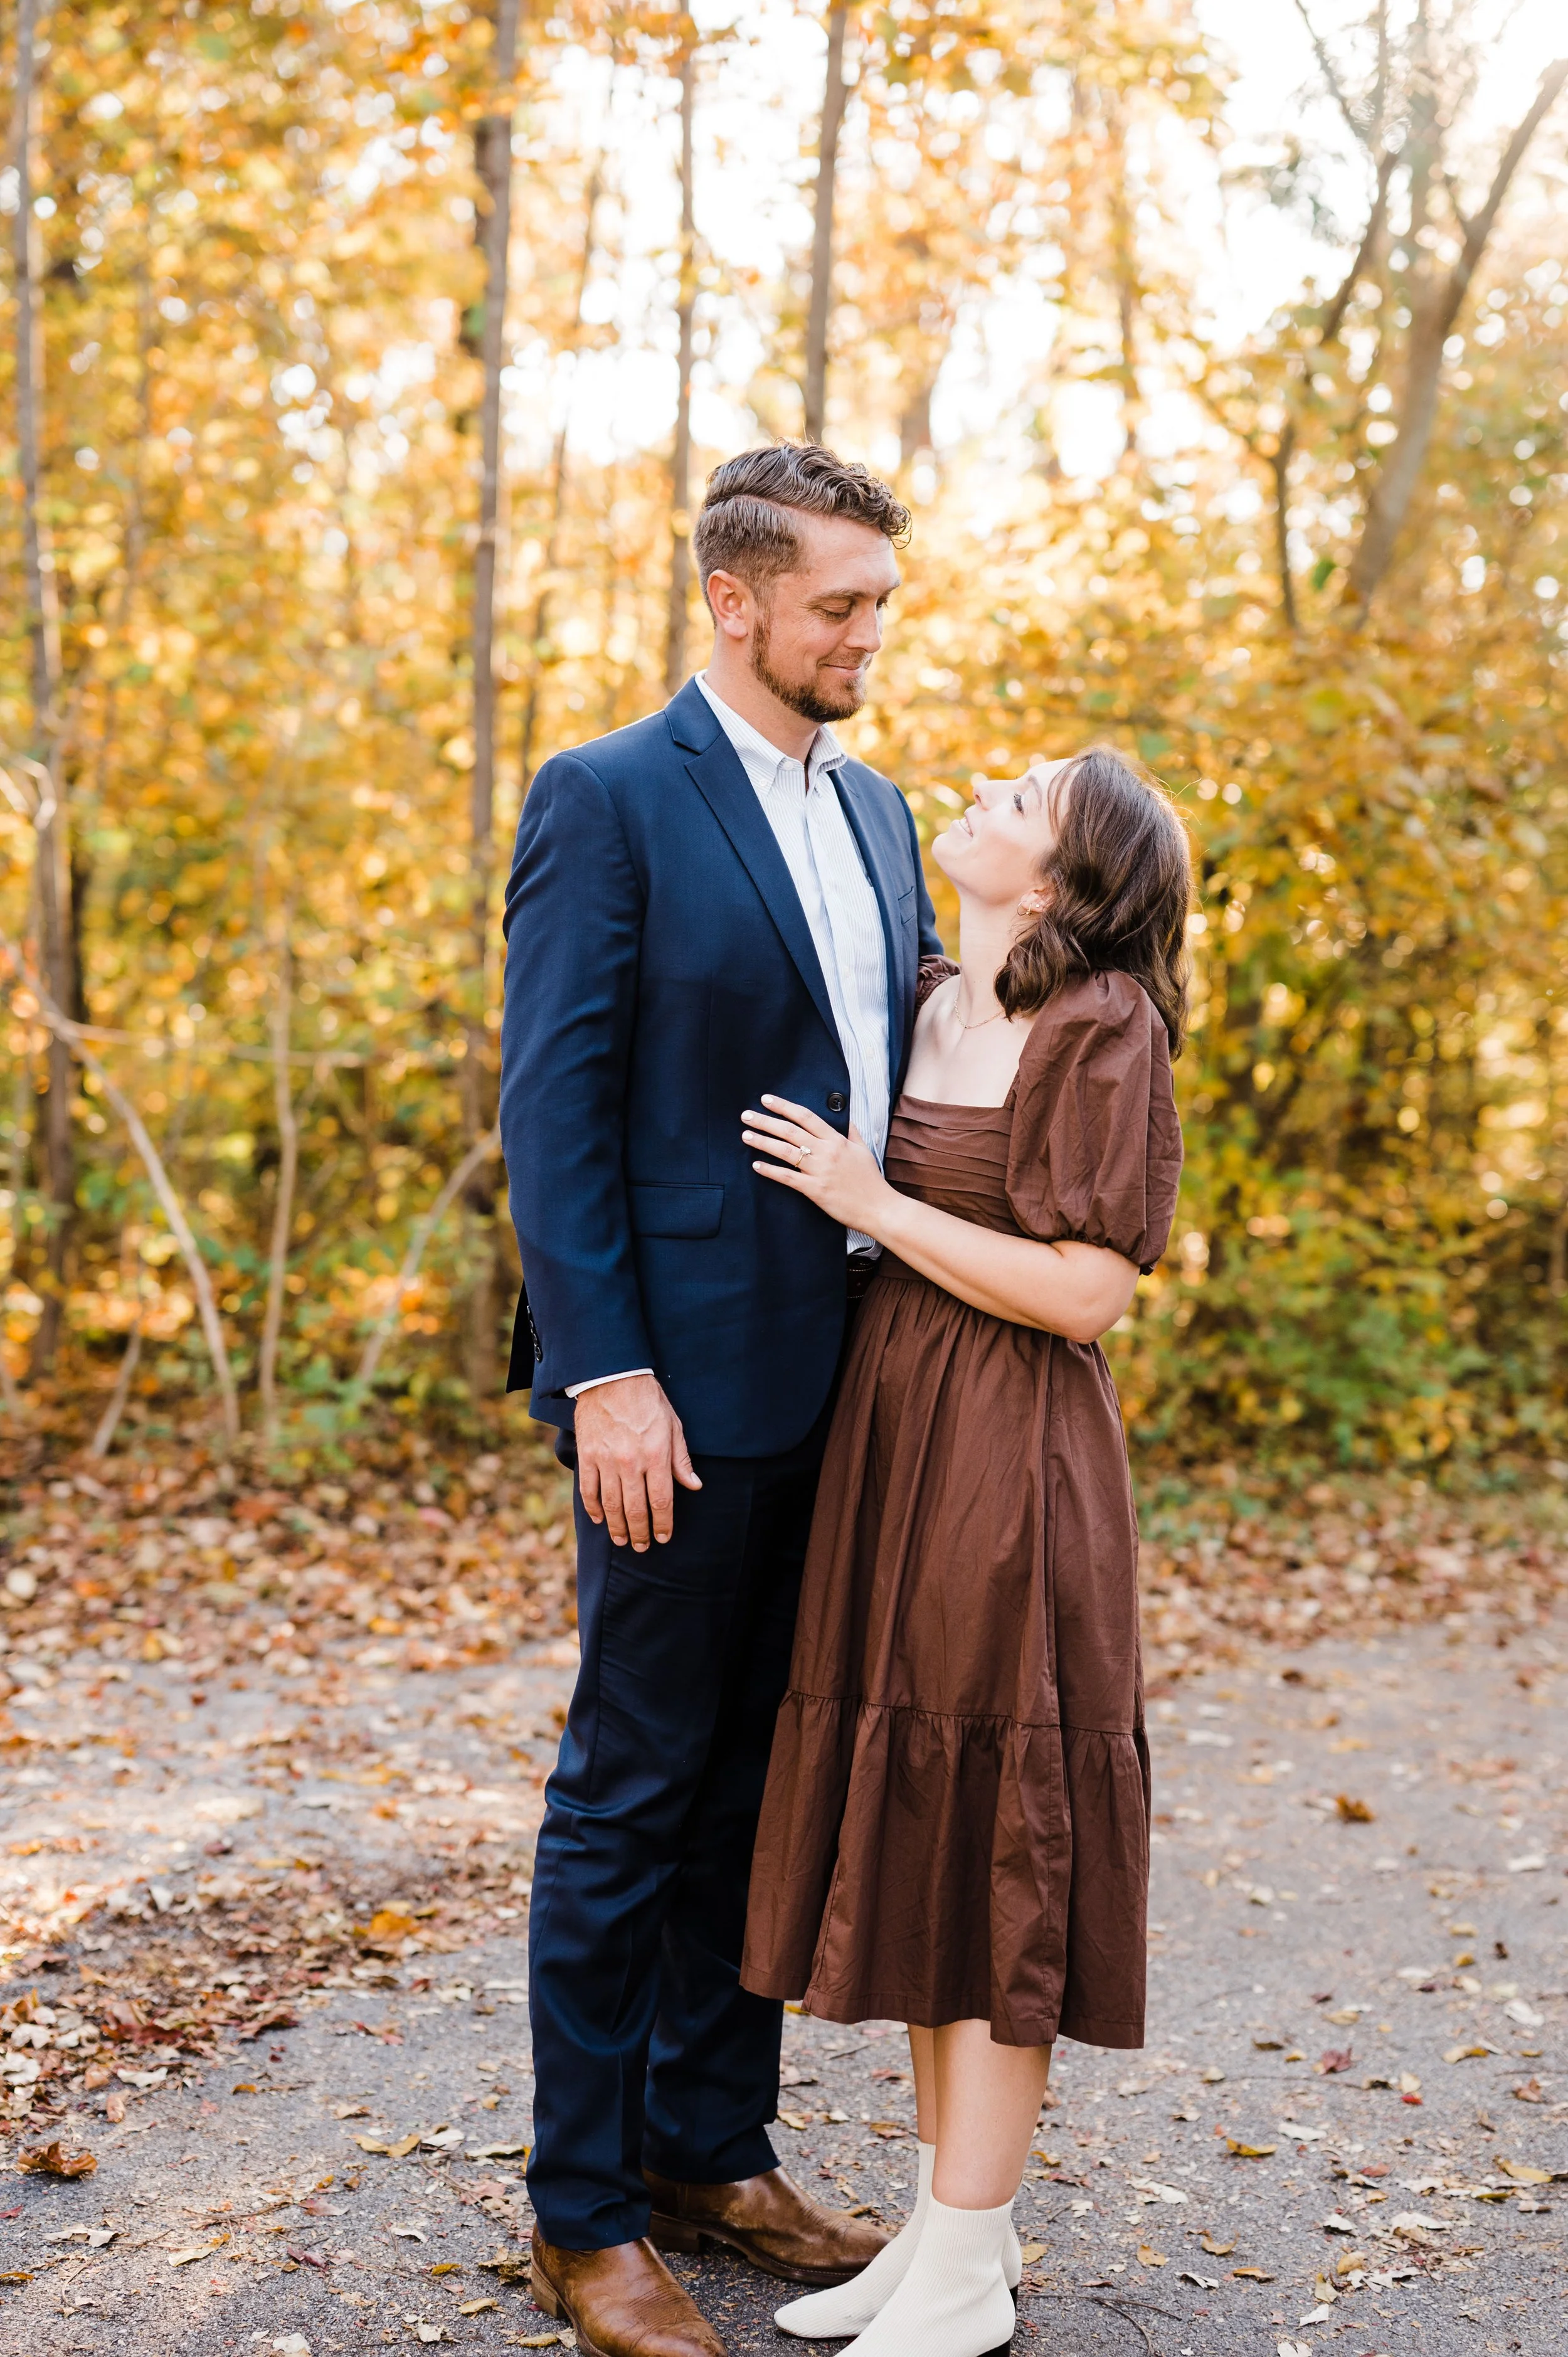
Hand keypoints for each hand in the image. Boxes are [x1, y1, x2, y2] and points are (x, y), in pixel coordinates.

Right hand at [574, 1373, 701, 1551]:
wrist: (612, 1377)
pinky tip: (600, 1519)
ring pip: (611, 1504)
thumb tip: (694, 1485)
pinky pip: (588, 1489)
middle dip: (640, 1533)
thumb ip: (681, 1459)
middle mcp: (631, 1462)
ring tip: (622, 1540)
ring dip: (617, 1527)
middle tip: (642, 1546)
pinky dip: (594, 1508)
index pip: (661, 1501)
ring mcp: (606, 1460)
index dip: (663, 1523)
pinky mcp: (587, 1455)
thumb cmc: (648, 1400)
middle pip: (635, 1509)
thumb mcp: (673, 1426)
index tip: (664, 1537)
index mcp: (656, 1455)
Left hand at [742, 1094, 893, 1232]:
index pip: (806, 1117)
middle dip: (766, 1121)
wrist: (879, 1207)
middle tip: (746, 1115)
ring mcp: (820, 1171)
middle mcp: (826, 1152)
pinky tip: (756, 1165)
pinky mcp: (815, 1190)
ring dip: (763, 1142)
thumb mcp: (863, 1150)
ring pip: (786, 1151)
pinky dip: (770, 1170)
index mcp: (837, 1140)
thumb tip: (844, 1116)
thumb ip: (851, 1131)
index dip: (785, 1106)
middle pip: (790, 1131)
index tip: (767, 1099)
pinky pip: (788, 1177)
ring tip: (746, 1135)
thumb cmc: (871, 1180)